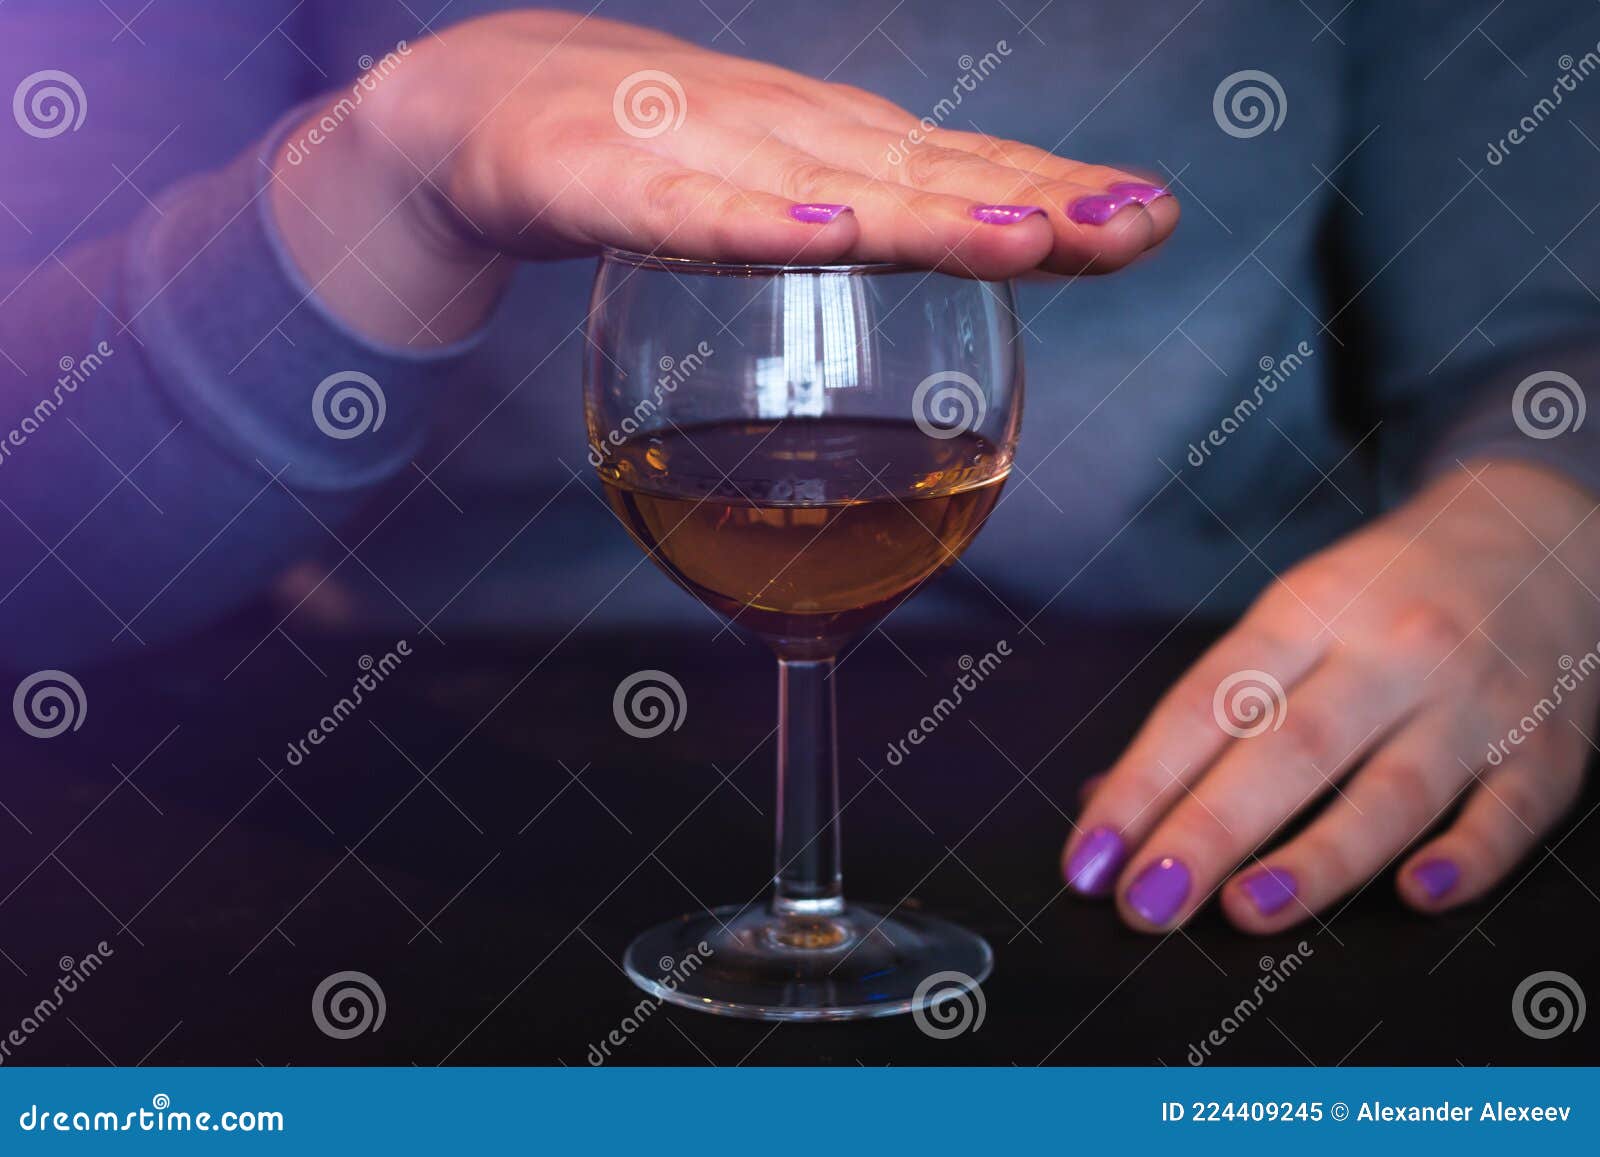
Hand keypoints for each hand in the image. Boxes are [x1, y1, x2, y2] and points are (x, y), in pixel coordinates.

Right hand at [269, 10, 1177, 343]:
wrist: (478, 100)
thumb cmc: (643, 153)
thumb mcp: (765, 195)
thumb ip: (849, 228)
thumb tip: (963, 266)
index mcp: (828, 150)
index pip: (960, 172)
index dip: (1059, 193)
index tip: (1155, 220)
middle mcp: (784, 137)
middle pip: (923, 174)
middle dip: (1037, 203)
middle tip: (1139, 225)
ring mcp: (699, 150)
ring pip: (826, 188)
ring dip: (929, 214)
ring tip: (1027, 238)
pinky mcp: (606, 175)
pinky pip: (684, 209)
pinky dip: (755, 223)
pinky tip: (822, 235)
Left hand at [1062, 459, 1599, 932]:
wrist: (1541, 536)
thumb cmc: (1385, 595)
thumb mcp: (1293, 615)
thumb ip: (1212, 707)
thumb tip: (1108, 800)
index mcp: (1310, 611)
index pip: (1208, 704)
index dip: (1143, 784)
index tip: (1090, 857)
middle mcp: (1392, 652)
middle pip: (1289, 750)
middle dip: (1207, 831)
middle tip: (1144, 902)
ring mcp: (1474, 701)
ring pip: (1392, 791)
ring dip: (1316, 859)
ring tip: (1243, 911)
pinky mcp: (1545, 750)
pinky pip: (1509, 812)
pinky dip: (1466, 857)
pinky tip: (1415, 894)